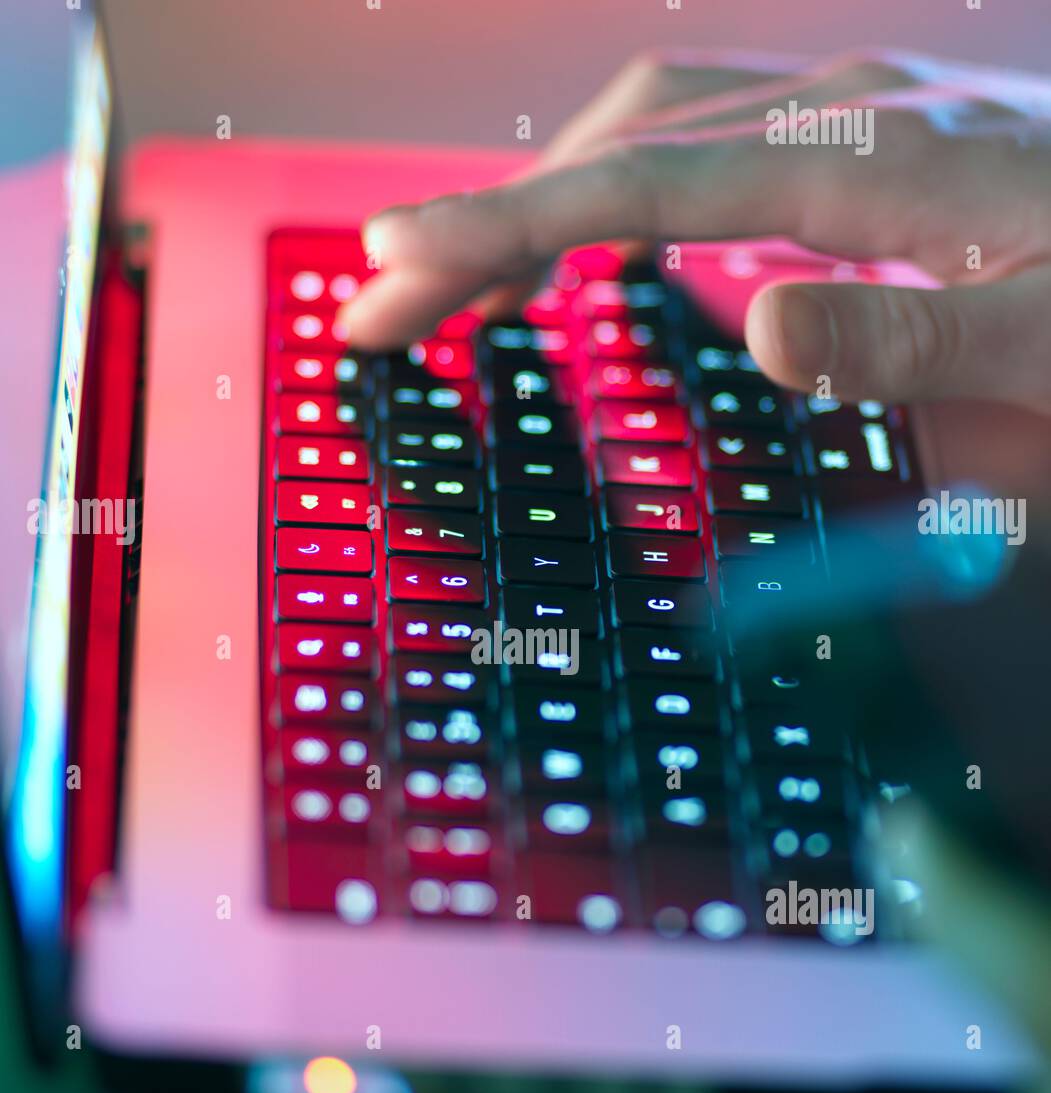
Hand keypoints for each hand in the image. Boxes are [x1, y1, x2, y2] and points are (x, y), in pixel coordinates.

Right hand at [338, 48, 1050, 419]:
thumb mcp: (1045, 351)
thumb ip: (908, 342)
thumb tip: (757, 324)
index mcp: (878, 167)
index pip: (651, 189)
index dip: (511, 223)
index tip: (396, 256)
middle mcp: (847, 115)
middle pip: (619, 145)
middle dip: (484, 219)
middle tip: (380, 300)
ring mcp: (849, 118)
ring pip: (647, 129)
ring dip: (538, 198)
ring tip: (454, 277)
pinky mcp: (855, 142)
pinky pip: (700, 142)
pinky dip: (613, 189)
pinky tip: (590, 239)